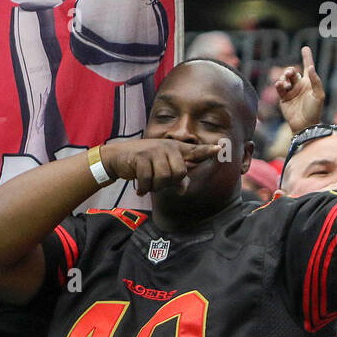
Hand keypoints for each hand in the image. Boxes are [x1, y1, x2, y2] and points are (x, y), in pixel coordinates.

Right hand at [101, 138, 221, 196]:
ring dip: (156, 187)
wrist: (117, 157)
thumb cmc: (143, 163)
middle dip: (169, 183)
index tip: (220, 148)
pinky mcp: (141, 157)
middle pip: (180, 172)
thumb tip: (183, 190)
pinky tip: (141, 190)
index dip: (207, 151)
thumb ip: (175, 178)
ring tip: (149, 185)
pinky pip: (149, 180)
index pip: (195, 150)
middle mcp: (167, 147)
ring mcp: (154, 151)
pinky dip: (145, 188)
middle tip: (158, 183)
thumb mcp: (161, 169)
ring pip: (165, 177)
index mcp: (175, 148)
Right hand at [274, 45, 325, 132]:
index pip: (307, 67)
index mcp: (309, 83)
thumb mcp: (319, 95)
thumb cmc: (315, 110)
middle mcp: (300, 86)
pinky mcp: (283, 98)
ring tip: (285, 83)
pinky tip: (280, 86)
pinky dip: (279, 85)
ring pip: (284, 79)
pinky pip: (279, 88)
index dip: (306, 57)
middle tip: (289, 73)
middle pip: (292, 73)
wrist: (305, 125)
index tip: (305, 48)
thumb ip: (315, 81)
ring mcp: (291, 92)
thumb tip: (310, 68)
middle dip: (289, 71)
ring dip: (284, 78)